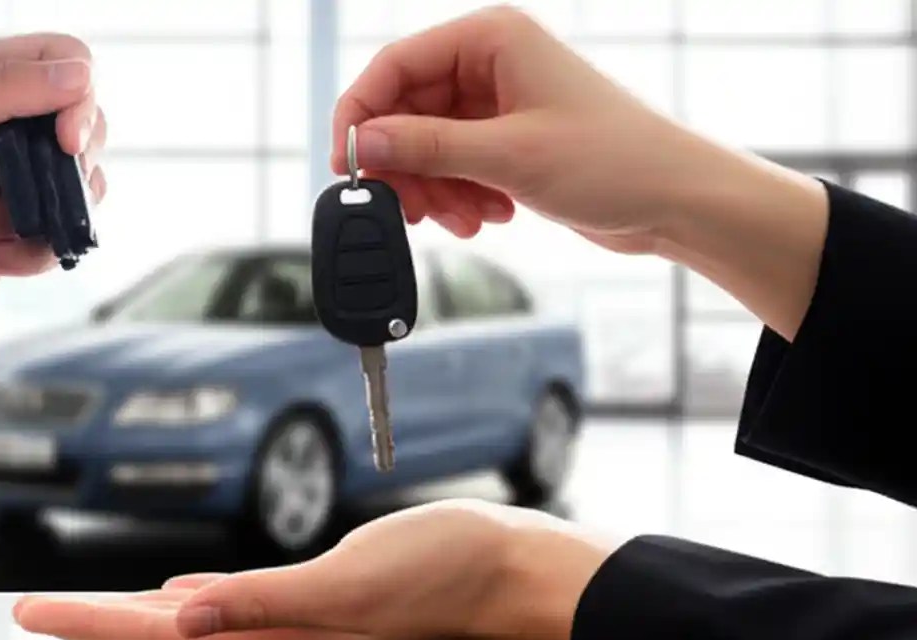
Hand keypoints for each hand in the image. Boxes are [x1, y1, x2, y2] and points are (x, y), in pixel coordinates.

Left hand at [0, 33, 106, 351]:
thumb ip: (4, 88)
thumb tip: (80, 77)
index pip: (66, 58)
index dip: (80, 92)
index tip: (66, 136)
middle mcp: (12, 124)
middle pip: (91, 119)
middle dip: (68, 160)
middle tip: (32, 184)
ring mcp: (25, 177)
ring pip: (85, 183)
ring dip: (31, 213)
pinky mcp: (30, 227)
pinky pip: (65, 236)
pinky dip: (25, 252)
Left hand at [13, 500, 619, 639]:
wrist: (519, 578)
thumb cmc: (447, 572)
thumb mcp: (349, 580)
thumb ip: (263, 600)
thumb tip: (179, 617)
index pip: (161, 638)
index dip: (91, 623)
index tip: (27, 613)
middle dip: (100, 625)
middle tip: (37, 614)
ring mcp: (308, 630)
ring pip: (200, 632)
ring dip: (142, 622)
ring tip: (96, 612)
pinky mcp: (331, 608)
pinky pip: (240, 615)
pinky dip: (200, 608)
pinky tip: (189, 599)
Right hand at [336, 5, 826, 337]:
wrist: (676, 201)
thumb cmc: (616, 160)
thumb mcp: (508, 155)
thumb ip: (426, 148)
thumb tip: (361, 144)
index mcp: (491, 37)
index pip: (395, 66)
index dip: (362, 117)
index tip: (346, 166)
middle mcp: (491, 62)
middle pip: (406, 111)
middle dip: (405, 167)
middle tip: (407, 208)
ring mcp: (499, 103)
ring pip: (427, 146)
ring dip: (435, 190)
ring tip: (463, 219)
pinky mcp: (508, 140)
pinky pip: (454, 165)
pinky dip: (458, 196)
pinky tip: (487, 217)